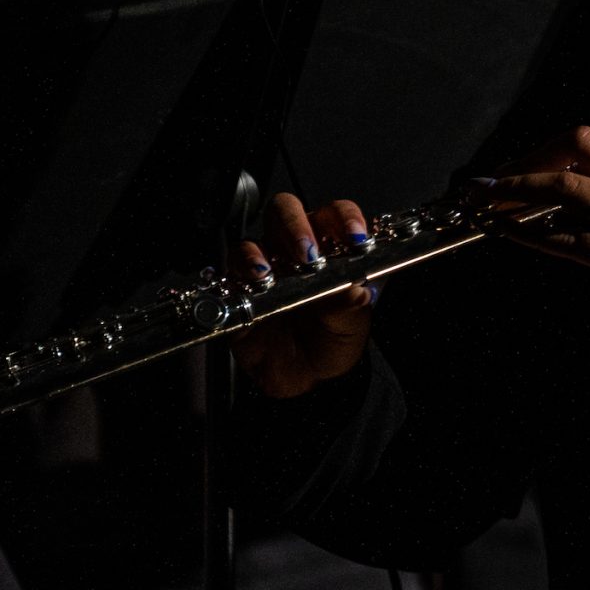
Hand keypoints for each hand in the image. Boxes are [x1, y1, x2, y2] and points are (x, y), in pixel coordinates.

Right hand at [231, 194, 376, 399]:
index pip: (336, 215)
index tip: (354, 236)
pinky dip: (241, 268)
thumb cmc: (333, 341)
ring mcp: (266, 264)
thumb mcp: (351, 327)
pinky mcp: (239, 286)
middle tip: (308, 254)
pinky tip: (255, 282)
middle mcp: (296, 249)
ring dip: (264, 249)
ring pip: (258, 235)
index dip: (344, 218)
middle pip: (288, 211)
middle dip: (296, 226)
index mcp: (332, 248)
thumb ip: (351, 309)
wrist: (304, 378)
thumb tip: (356, 291)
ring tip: (274, 272)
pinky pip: (232, 266)